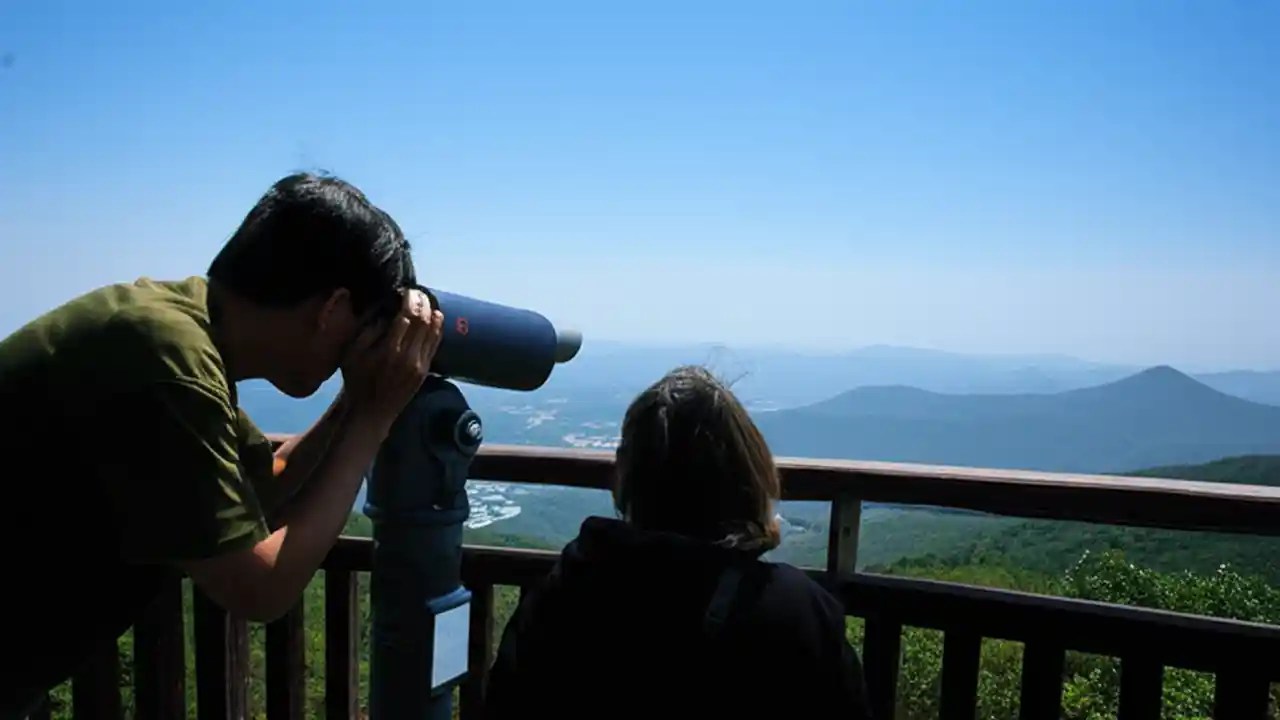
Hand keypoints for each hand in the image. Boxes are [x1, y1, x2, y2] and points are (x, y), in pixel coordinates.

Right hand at [340, 288, 443, 431]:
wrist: (370, 412)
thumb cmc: (357, 380)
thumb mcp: (353, 354)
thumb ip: (369, 331)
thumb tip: (386, 312)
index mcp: (389, 349)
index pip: (406, 316)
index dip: (408, 299)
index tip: (406, 289)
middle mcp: (408, 356)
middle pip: (422, 320)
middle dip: (421, 301)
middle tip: (418, 291)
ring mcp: (419, 364)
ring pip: (432, 331)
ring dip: (431, 311)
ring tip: (427, 299)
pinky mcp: (425, 371)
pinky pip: (435, 344)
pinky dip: (438, 328)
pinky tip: (437, 316)